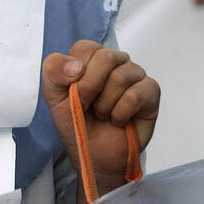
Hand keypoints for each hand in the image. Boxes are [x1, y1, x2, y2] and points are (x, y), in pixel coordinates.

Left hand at [42, 40, 159, 203]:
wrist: (94, 155)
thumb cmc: (77, 124)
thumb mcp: (54, 98)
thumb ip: (53, 72)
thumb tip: (75, 66)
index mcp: (91, 58)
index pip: (85, 48)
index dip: (76, 73)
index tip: (74, 94)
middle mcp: (115, 62)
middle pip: (106, 57)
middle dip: (90, 89)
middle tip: (89, 107)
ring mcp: (135, 75)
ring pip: (121, 77)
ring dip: (105, 105)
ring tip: (104, 114)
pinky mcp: (151, 91)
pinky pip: (136, 94)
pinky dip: (121, 113)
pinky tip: (119, 120)